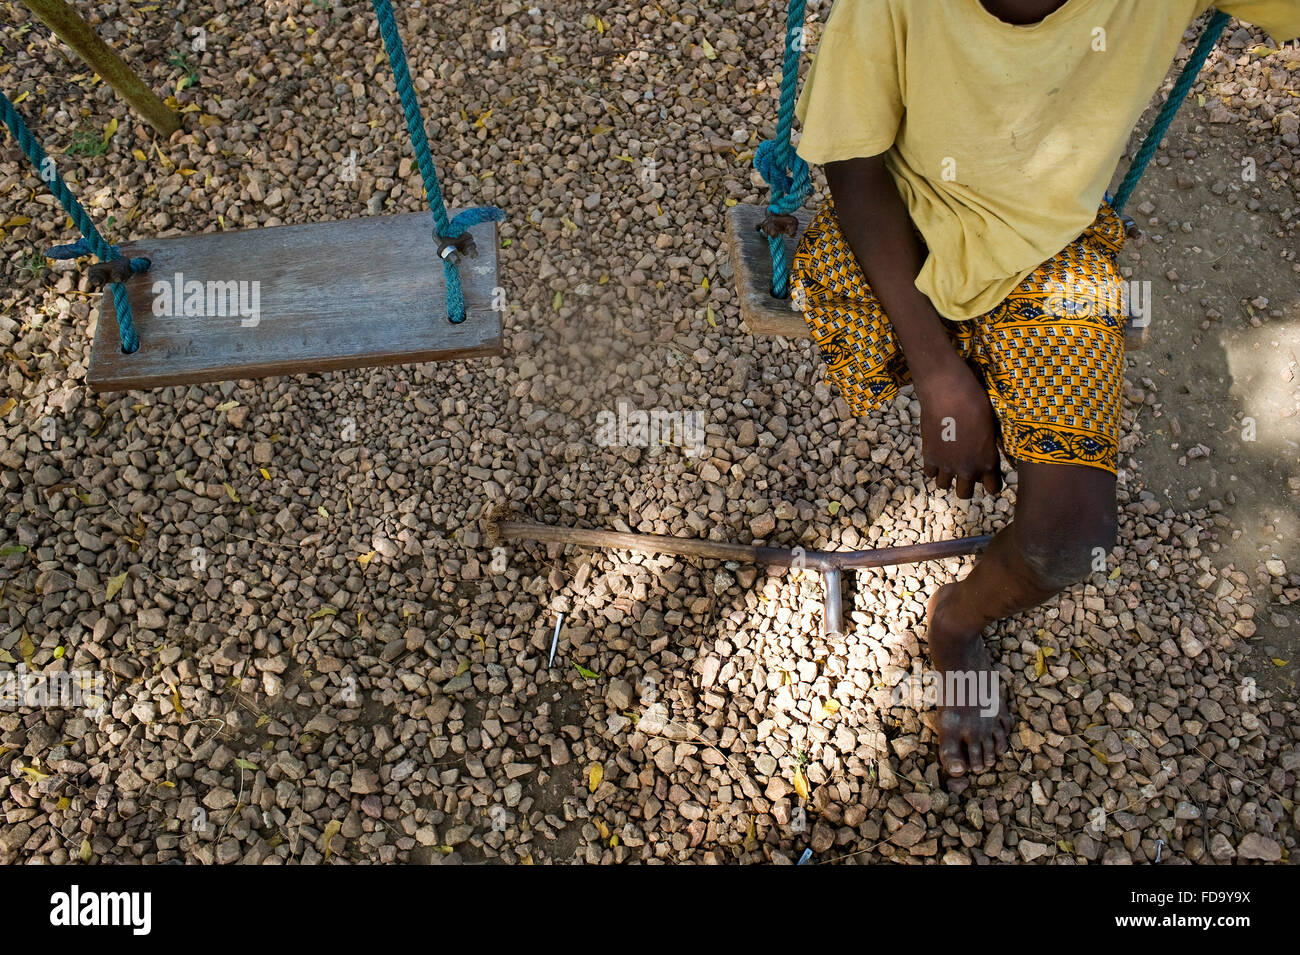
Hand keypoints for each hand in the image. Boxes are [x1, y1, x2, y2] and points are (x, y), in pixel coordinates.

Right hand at [915, 359, 1002, 498]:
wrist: (948, 392)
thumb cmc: (975, 402)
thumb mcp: (991, 427)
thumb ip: (988, 447)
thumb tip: (985, 452)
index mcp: (988, 462)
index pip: (992, 488)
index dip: (990, 484)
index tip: (987, 478)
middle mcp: (968, 469)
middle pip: (965, 494)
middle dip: (966, 485)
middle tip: (964, 471)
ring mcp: (947, 465)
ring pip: (944, 486)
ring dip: (947, 477)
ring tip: (948, 463)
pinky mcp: (930, 457)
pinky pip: (929, 473)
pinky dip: (933, 467)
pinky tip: (936, 455)